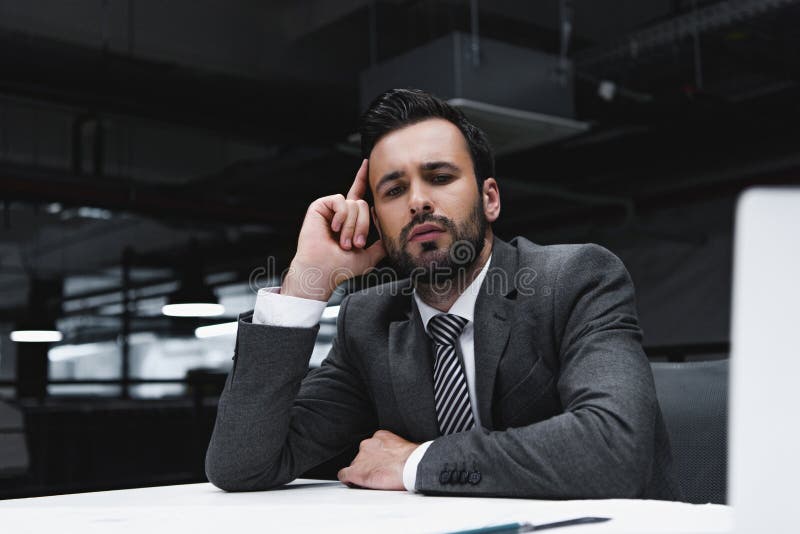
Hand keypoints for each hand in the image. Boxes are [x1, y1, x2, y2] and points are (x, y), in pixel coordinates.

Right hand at [282, 159, 385, 300]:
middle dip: (363, 226)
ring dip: (352, 226)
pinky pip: (340, 200)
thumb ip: (381, 244)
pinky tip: (334, 228)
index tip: (367, 162)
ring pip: (354, 204)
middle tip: (354, 244)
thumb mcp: (369, 256)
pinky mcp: (319, 206)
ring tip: (343, 242)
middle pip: (363, 204)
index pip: (358, 196)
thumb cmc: (341, 267)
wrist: (324, 271)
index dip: (363, 178)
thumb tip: (388, 230)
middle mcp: (340, 212)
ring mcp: (330, 209)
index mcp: (349, 220)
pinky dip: (341, 216)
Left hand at [337, 430, 418, 489]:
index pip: (371, 447)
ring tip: (372, 481)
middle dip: (367, 464)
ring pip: (355, 466)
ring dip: (361, 472)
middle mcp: (367, 445)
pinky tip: (352, 483)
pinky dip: (348, 480)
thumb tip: (397, 458)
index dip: (374, 458)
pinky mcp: (355, 471)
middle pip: (362, 456)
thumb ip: (393, 450)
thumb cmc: (411, 459)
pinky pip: (344, 475)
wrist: (410, 466)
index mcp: (379, 437)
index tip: (380, 464)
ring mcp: (360, 458)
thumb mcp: (402, 447)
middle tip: (378, 473)